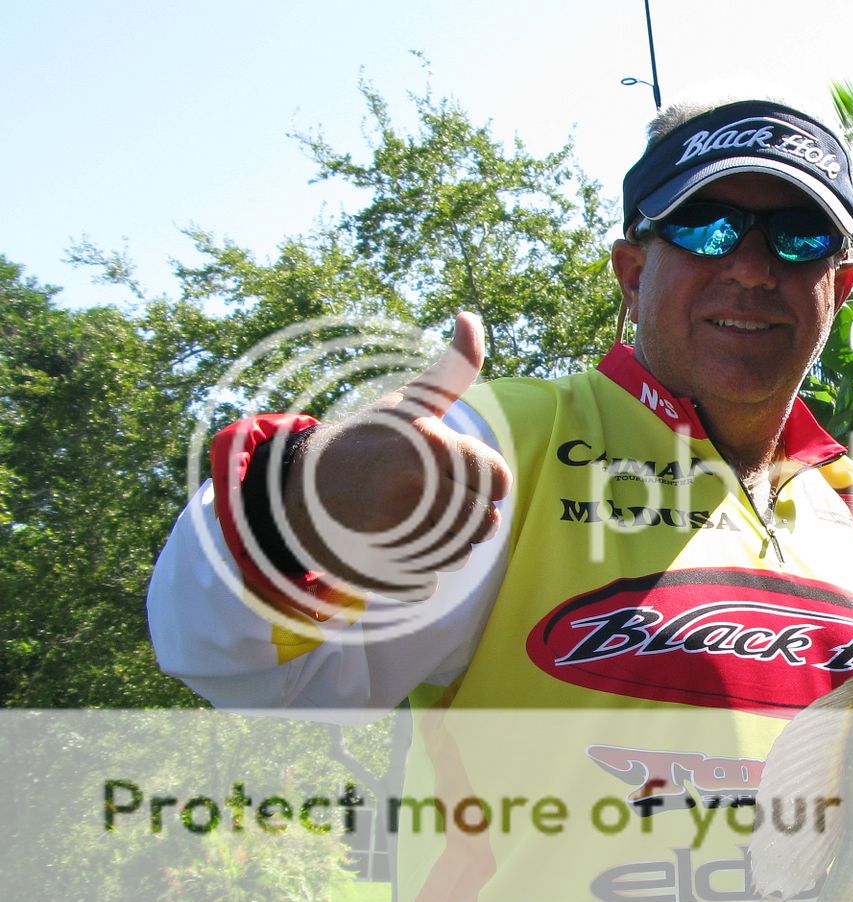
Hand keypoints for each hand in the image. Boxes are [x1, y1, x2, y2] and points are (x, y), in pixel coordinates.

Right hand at [282, 312, 510, 598]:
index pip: (500, 481)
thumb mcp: (409, 402)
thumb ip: (451, 369)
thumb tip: (471, 318)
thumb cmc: (367, 442)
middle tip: (429, 495)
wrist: (298, 492)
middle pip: (486, 522)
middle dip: (467, 511)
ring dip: (447, 539)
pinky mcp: (383, 568)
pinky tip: (395, 539)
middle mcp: (415, 489)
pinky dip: (423, 565)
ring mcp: (398, 532)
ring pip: (463, 551)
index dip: (485, 479)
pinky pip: (435, 577)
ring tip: (411, 515)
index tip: (454, 469)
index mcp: (429, 445)